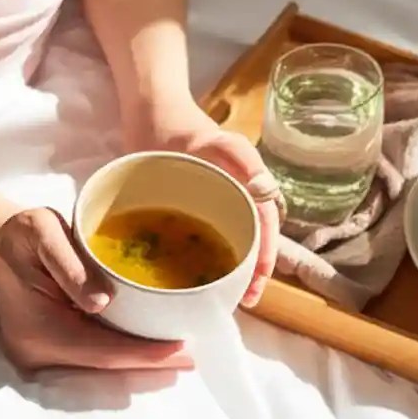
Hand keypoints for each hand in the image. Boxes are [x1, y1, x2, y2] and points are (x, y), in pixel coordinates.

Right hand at [0, 207, 193, 370]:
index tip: (179, 349)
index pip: (100, 351)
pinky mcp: (51, 350)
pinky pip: (92, 360)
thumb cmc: (21, 235)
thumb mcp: (41, 233)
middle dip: (149, 367)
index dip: (142, 354)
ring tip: (179, 360)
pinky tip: (151, 352)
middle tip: (191, 360)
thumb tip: (100, 302)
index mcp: (37, 328)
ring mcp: (42, 356)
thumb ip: (67, 265)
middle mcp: (37, 352)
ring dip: (140, 366)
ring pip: (100, 369)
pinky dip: (124, 358)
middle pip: (103, 369)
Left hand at [131, 101, 281, 307]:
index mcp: (251, 184)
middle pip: (254, 240)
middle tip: (240, 303)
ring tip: (222, 298)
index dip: (264, 261)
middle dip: (252, 274)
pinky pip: (208, 236)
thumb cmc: (182, 126)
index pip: (266, 229)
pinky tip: (195, 277)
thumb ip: (241, 159)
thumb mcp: (213, 141)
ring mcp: (217, 203)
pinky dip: (207, 257)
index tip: (254, 289)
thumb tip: (267, 190)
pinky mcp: (196, 208)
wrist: (150, 115)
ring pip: (234, 241)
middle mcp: (239, 196)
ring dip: (233, 269)